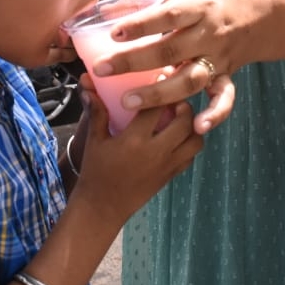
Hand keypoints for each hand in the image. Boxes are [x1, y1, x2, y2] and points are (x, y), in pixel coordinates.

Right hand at [70, 89, 204, 225]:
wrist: (103, 208)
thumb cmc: (96, 172)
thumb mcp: (94, 140)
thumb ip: (97, 111)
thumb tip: (88, 84)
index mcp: (135, 139)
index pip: (156, 106)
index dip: (160, 88)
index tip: (162, 76)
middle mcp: (156, 151)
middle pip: (185, 121)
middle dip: (183, 106)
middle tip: (174, 99)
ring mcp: (167, 166)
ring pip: (195, 140)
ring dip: (192, 126)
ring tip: (180, 118)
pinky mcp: (170, 176)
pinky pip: (191, 156)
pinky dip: (189, 144)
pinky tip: (177, 138)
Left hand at [83, 0, 269, 116]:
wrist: (263, 11)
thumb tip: (106, 9)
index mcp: (197, 6)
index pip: (167, 15)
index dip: (140, 25)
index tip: (114, 33)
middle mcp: (208, 33)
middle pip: (170, 50)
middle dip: (134, 61)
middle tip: (102, 69)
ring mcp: (218, 57)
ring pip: (189, 79)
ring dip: (160, 94)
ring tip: (129, 102)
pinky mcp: (227, 74)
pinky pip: (225, 97)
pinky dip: (215, 114)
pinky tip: (198, 126)